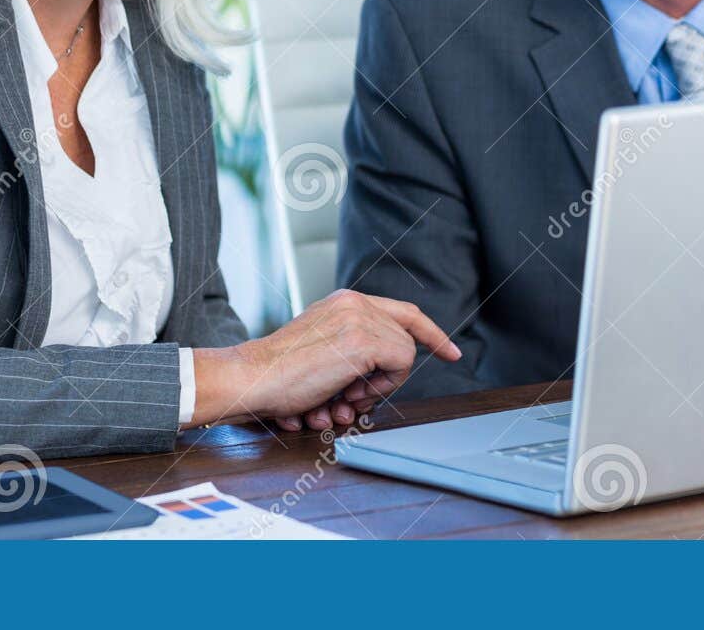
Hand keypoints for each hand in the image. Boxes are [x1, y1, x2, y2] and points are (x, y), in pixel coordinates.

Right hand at [186, 290, 460, 428]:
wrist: (251, 379)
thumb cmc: (276, 377)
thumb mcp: (320, 352)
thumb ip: (352, 353)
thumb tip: (378, 378)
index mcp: (344, 302)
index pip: (402, 312)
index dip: (431, 333)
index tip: (452, 352)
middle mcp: (354, 302)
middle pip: (406, 340)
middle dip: (387, 380)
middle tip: (353, 400)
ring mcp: (360, 318)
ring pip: (403, 358)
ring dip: (375, 391)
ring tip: (337, 402)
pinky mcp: (362, 339)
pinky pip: (400, 366)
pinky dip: (378, 390)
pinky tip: (341, 398)